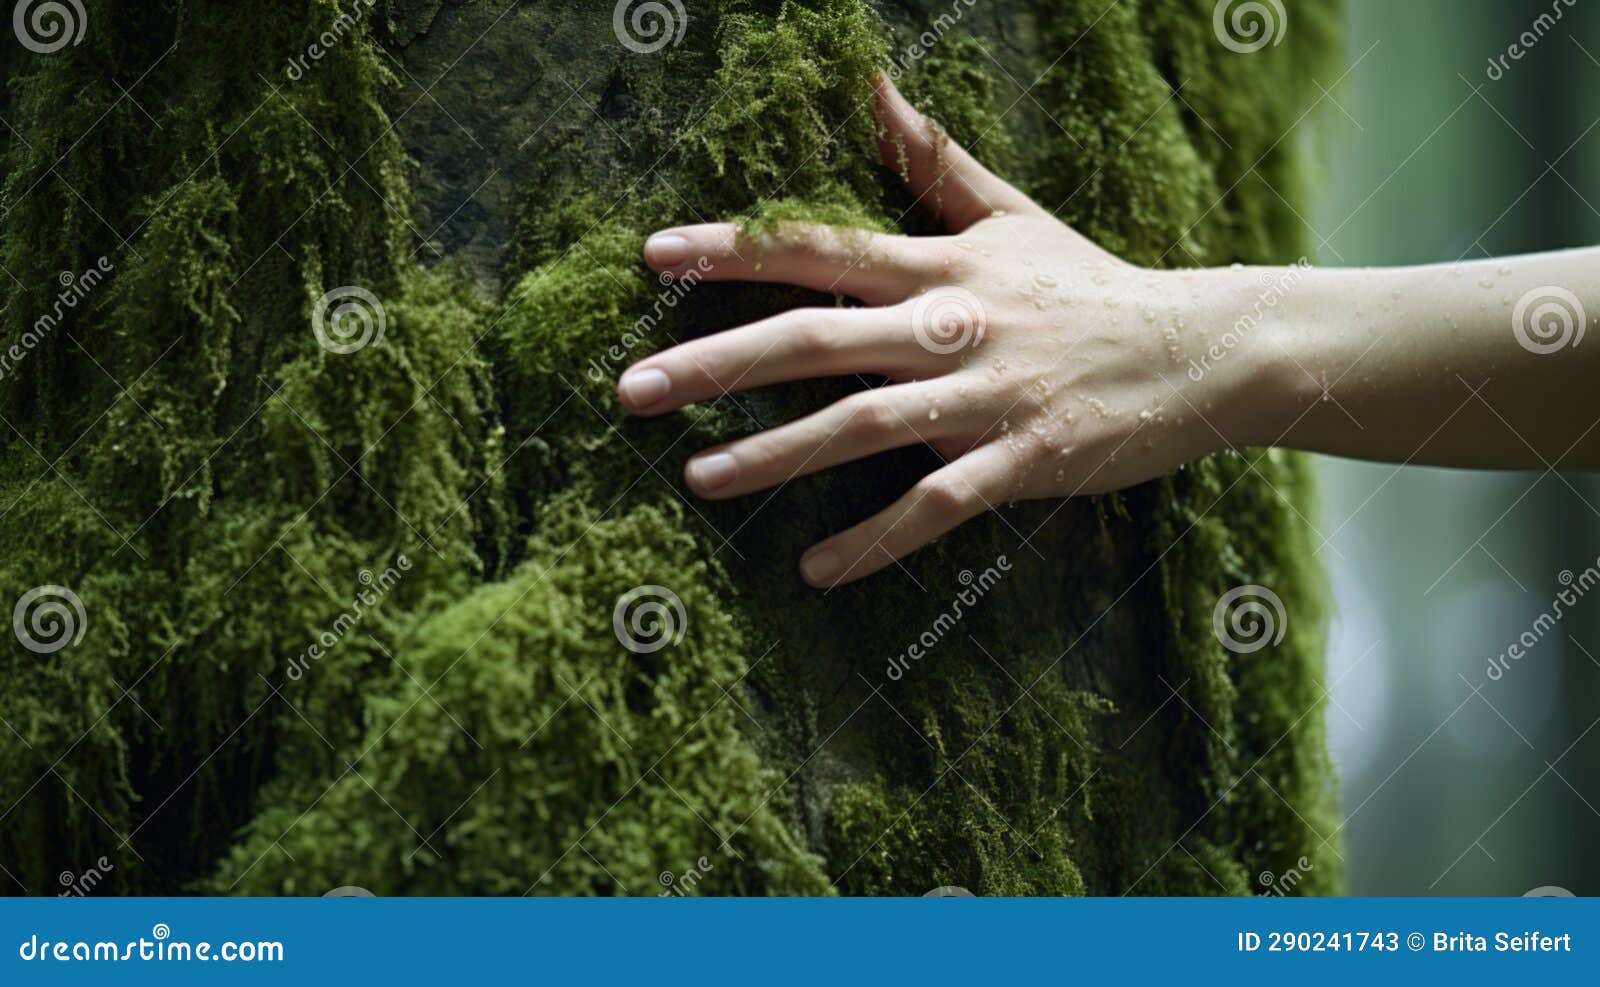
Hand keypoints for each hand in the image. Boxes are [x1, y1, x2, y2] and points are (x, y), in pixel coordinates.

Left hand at [617, 74, 1260, 587]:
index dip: (734, 249)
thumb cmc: (1090, 285)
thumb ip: (929, 160)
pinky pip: (937, 505)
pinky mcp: (1023, 461)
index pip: (819, 249)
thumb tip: (869, 81)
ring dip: (776, 454)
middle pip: (816, 340)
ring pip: (863, 424)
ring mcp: (986, 397)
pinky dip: (876, 539)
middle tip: (632, 389)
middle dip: (718, 361)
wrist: (1199, 348)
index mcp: (939, 268)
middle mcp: (950, 326)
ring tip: (699, 480)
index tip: (653, 255)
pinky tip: (816, 570)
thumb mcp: (1009, 214)